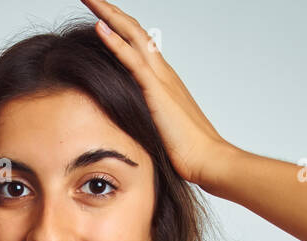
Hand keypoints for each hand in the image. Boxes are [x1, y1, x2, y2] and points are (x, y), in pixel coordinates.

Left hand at [81, 0, 234, 186]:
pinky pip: (132, 59)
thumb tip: (131, 122)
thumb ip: (147, 118)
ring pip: (132, 35)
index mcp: (163, 78)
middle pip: (133, 29)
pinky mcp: (156, 91)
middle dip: (109, 10)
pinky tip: (100, 26)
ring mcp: (160, 78)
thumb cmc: (187, 151)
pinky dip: (115, 41)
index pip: (138, 42)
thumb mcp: (161, 129)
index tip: (99, 14)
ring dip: (108, 14)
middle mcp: (163, 70)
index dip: (118, 26)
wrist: (207, 159)